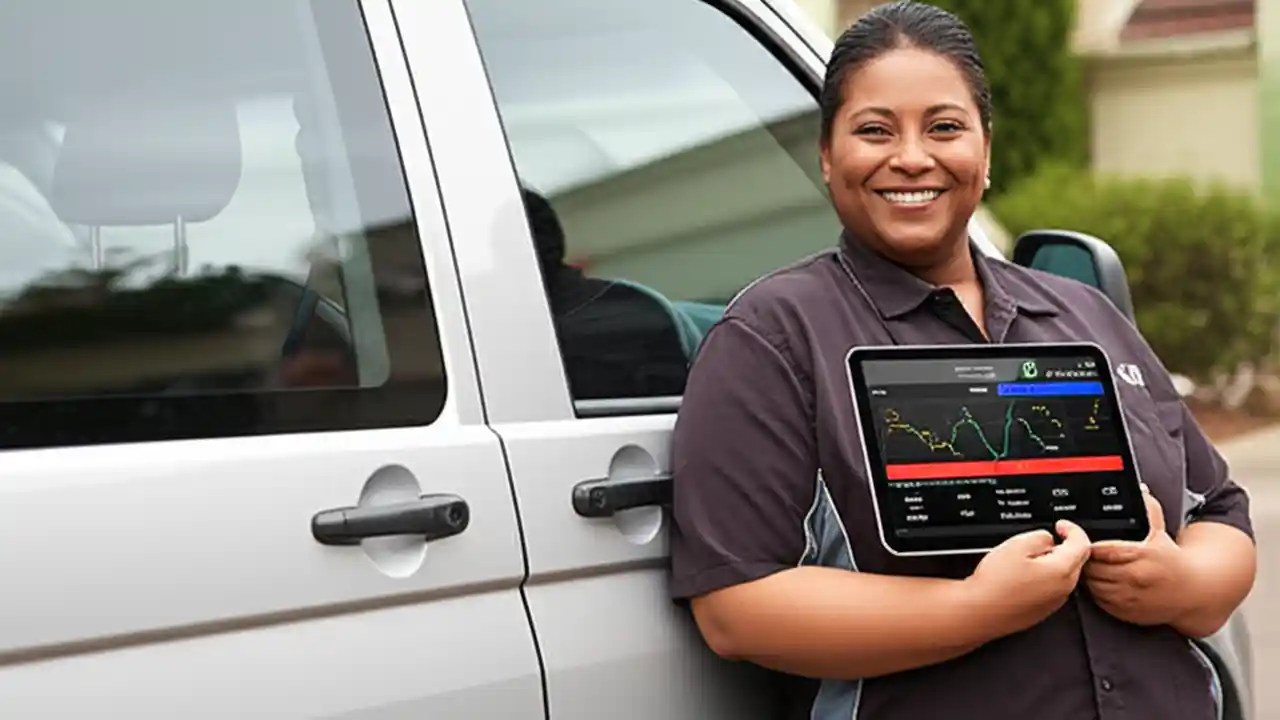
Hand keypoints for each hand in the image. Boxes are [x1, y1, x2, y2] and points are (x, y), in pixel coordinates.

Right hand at [966, 520, 1091, 637]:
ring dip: (1052, 563)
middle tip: (1043, 539)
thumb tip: (1048, 540)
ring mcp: (1053, 603)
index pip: (1082, 544)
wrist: (979, 611)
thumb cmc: (995, 582)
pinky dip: (1042, 578)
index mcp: (1061, 571)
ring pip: (1062, 575)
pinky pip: (1050, 589)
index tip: (1061, 525)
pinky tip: (1020, 577)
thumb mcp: (1017, 545)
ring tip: (1025, 559)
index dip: (1073, 529)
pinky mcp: (1042, 611)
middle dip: (1064, 546)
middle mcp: (1063, 589)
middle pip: (1076, 561)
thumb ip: (1040, 537)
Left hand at [1085, 485, 1191, 626]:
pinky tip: (1101, 582)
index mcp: (1140, 555)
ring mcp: (1129, 597)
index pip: (1098, 549)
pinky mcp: (1126, 612)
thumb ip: (1147, 508)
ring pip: (1091, 585)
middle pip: (1091, 568)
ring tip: (1092, 567)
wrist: (1193, 592)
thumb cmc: (1173, 560)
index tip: (1081, 540)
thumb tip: (1139, 488)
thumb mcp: (1160, 531)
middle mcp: (1134, 578)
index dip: (1086, 544)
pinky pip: (1099, 601)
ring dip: (1087, 576)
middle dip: (1084, 560)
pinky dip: (1095, 592)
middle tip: (1082, 554)